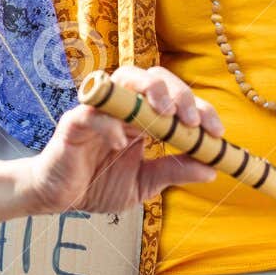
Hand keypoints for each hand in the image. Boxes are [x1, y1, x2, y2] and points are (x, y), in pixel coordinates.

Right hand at [23, 65, 223, 213]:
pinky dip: (109, 123)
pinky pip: (93, 113)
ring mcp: (99, 110)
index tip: (217, 133)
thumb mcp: (145, 183)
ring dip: (148, 90)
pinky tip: (121, 142)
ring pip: (124, 78)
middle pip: (153, 77)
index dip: (200, 110)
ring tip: (165, 114)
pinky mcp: (74, 123)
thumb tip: (212, 168)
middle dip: (178, 93)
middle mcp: (123, 106)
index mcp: (142, 117)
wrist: (58, 198)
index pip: (175, 100)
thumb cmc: (98, 185)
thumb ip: (173, 171)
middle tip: (192, 120)